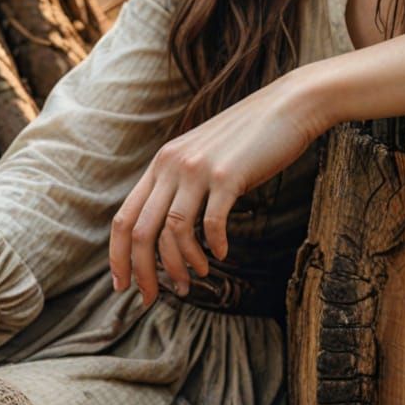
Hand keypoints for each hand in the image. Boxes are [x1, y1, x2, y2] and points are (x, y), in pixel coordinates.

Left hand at [109, 69, 326, 305]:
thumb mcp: (202, 154)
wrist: (286, 107)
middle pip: (141, 231)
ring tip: (196, 278)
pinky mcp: (227, 176)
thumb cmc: (248, 138)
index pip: (123, 217)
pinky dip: (213, 247)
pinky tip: (222, 254)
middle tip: (151, 298)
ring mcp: (198, 170)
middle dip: (142, 272)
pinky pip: (211, 224)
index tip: (123, 285)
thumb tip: (170, 228)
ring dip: (181, 265)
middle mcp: (172, 165)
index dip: (118, 256)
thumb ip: (181, 182)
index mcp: (161, 163)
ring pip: (173, 232)